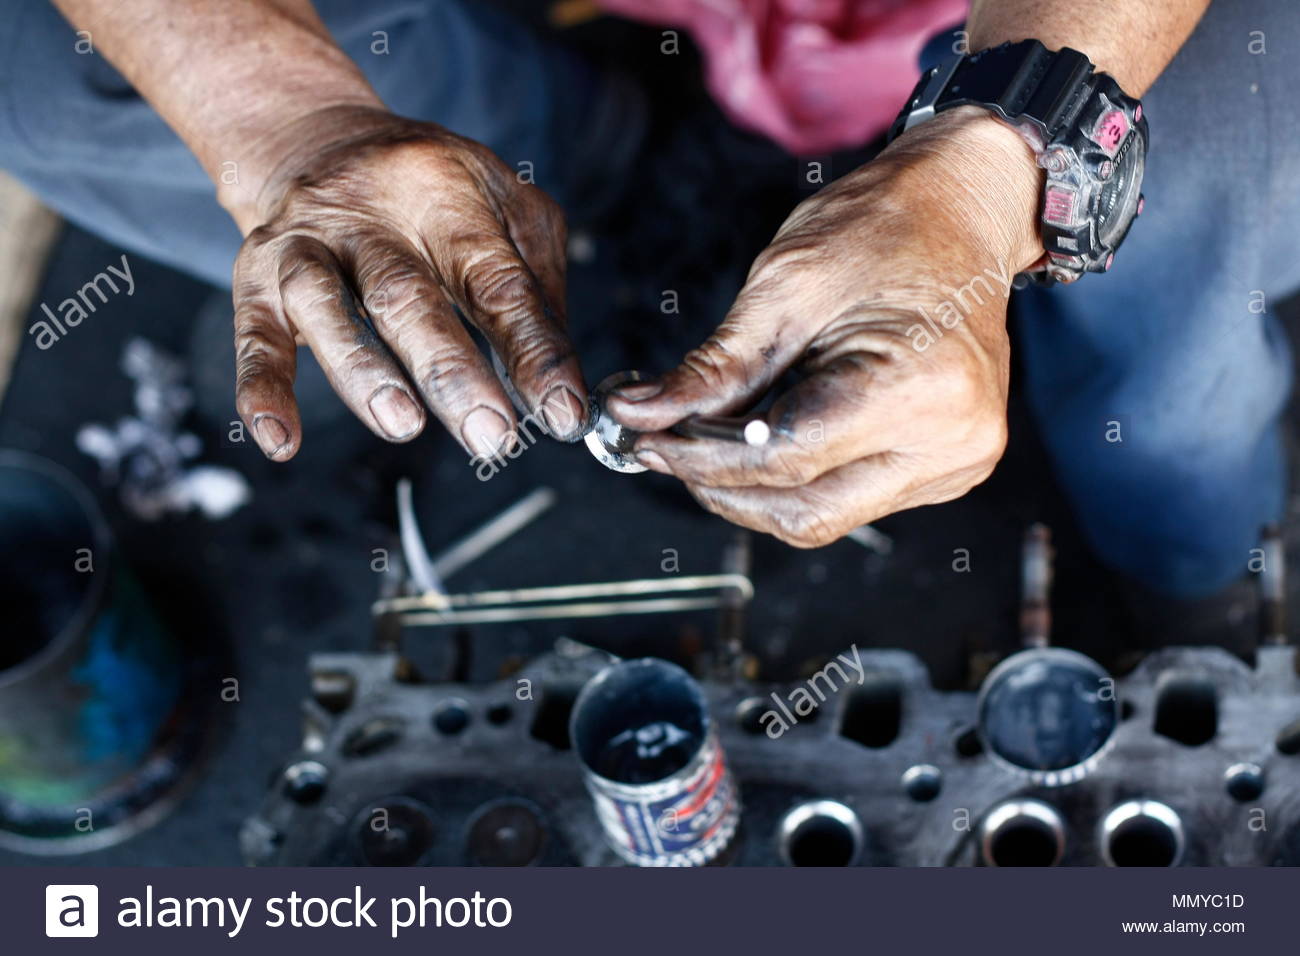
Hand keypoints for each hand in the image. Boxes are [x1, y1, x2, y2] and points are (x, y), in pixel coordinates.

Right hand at [230, 105, 585, 460]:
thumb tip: (556, 379)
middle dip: (451, 373)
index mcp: (444, 193)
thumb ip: (537, 287)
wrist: (319, 138)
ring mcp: (305, 242)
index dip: (533, 350)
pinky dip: (261, 388)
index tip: (561, 409)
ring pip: (324, 305)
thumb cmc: (431, 189)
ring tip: (403, 425)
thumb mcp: (504, 206)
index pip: (495, 280)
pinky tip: (279, 440)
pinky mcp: (256, 273)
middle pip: (406, 294)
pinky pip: (253, 332)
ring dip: (362, 373)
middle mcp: (368, 213)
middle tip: (490, 433)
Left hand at [607, 108, 1042, 546]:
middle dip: (723, 487)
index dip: (702, 459)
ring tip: (713, 435)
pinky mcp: (947, 468)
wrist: (962, 212)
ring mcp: (956, 462)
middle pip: (806, 511)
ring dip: (756, 487)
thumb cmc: (884, 229)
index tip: (647, 441)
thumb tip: (638, 414)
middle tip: (666, 447)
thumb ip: (714, 369)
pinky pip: (853, 498)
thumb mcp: (783, 289)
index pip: (784, 459)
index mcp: (919, 389)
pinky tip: (771, 432)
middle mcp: (952, 440)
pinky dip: (799, 477)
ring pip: (825, 514)